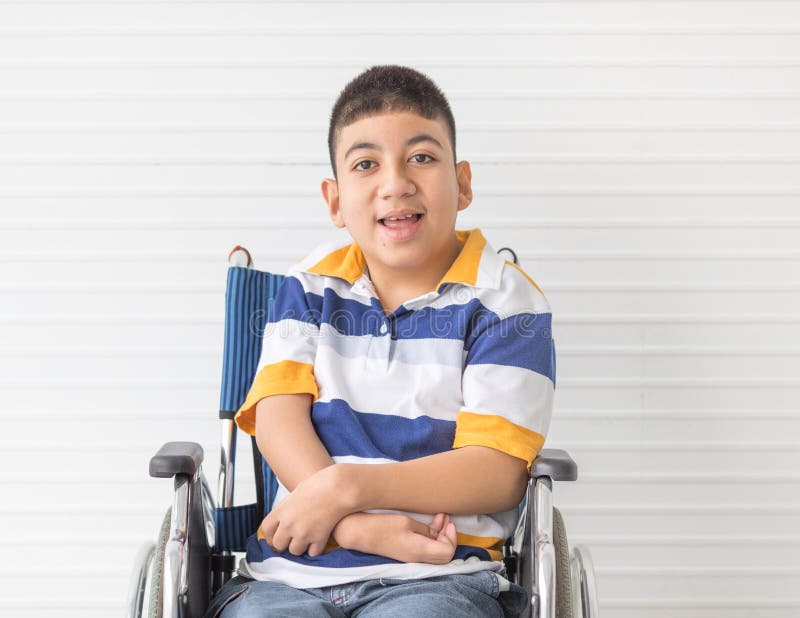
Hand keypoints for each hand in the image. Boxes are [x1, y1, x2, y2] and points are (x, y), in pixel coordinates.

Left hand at [259, 464, 353, 556]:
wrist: (338, 488)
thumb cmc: (320, 485)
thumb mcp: (297, 493)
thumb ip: (287, 508)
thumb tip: (283, 519)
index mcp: (282, 510)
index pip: (266, 530)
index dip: (269, 536)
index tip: (275, 538)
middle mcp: (290, 524)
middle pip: (278, 544)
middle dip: (284, 544)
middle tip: (292, 540)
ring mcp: (304, 533)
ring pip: (295, 551)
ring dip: (300, 547)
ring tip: (307, 538)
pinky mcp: (319, 539)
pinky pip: (312, 553)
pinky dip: (315, 549)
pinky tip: (318, 540)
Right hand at [340, 511, 457, 564]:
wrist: (359, 532)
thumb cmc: (382, 525)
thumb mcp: (408, 522)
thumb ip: (425, 530)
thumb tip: (436, 533)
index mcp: (419, 551)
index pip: (448, 552)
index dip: (452, 538)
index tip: (449, 523)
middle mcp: (417, 558)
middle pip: (444, 555)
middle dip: (448, 536)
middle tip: (446, 518)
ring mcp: (411, 556)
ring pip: (435, 552)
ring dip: (440, 535)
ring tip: (439, 516)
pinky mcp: (405, 552)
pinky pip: (425, 549)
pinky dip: (430, 537)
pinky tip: (429, 524)